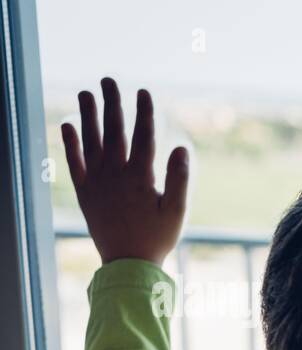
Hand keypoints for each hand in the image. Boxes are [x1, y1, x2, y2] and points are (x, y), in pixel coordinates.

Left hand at [60, 78, 187, 265]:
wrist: (127, 264)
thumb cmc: (157, 239)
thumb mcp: (177, 211)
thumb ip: (179, 179)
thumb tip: (181, 148)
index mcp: (140, 178)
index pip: (143, 137)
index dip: (144, 113)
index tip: (144, 92)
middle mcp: (115, 175)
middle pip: (113, 132)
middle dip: (112, 104)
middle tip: (109, 80)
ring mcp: (97, 183)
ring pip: (91, 142)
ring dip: (88, 116)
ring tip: (85, 94)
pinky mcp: (85, 193)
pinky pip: (74, 163)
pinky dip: (70, 144)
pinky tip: (68, 126)